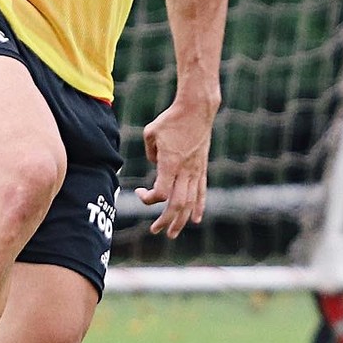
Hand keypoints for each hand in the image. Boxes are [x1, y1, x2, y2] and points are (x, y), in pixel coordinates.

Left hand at [135, 100, 214, 237]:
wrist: (197, 109)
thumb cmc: (171, 119)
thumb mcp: (150, 133)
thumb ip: (149, 152)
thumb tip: (155, 164)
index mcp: (171, 164)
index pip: (162, 193)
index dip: (149, 198)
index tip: (141, 192)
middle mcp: (185, 171)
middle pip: (177, 204)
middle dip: (166, 221)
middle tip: (156, 231)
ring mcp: (196, 170)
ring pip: (190, 202)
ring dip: (181, 220)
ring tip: (173, 233)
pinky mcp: (202, 167)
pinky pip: (201, 192)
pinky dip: (199, 207)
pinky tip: (196, 219)